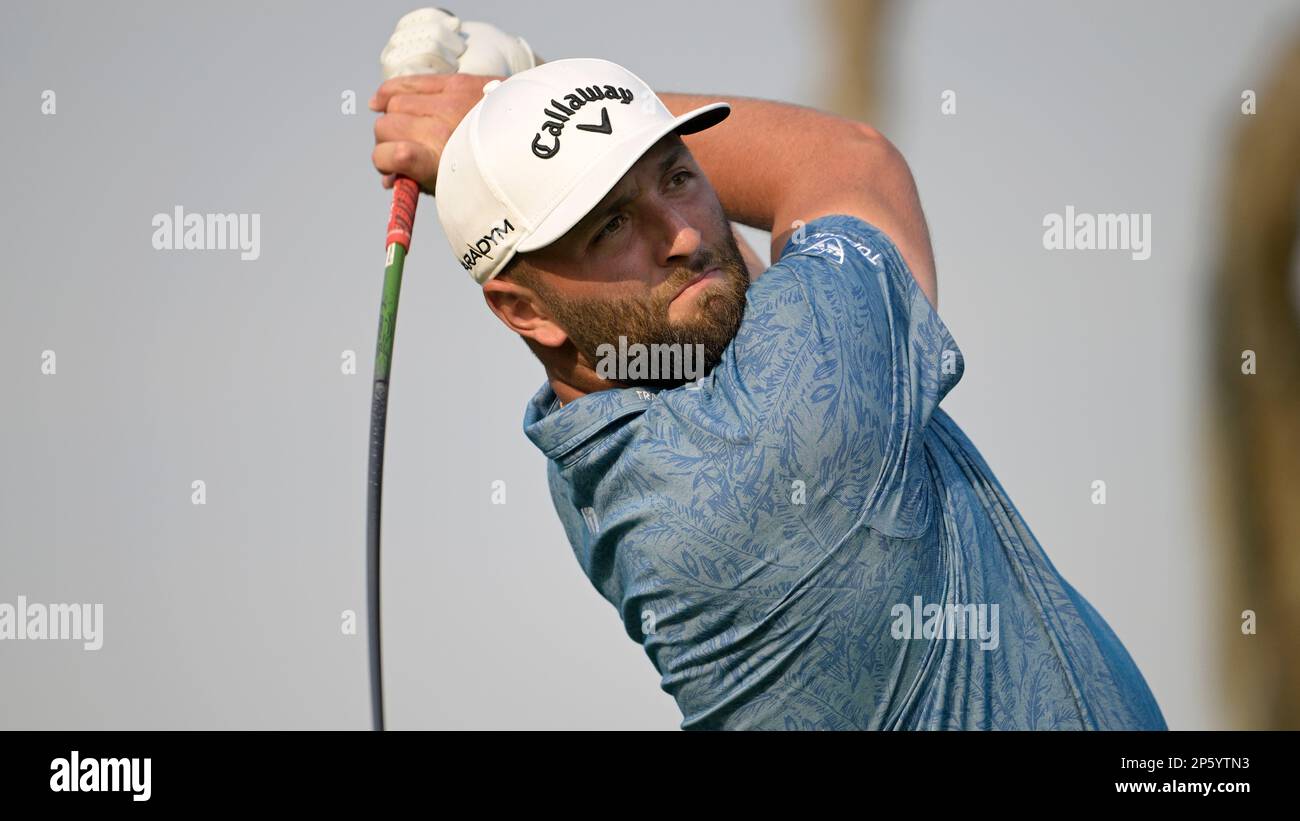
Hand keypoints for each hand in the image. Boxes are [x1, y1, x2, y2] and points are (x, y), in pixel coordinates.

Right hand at [369, 73, 505, 193]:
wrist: (537, 146)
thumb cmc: (494, 175)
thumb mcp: (456, 191)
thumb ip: (420, 182)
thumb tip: (389, 179)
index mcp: (440, 161)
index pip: (387, 156)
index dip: (384, 163)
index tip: (391, 170)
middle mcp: (441, 128)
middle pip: (386, 128)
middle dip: (386, 141)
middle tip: (400, 150)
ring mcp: (449, 102)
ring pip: (394, 103)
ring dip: (392, 118)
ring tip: (400, 128)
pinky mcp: (458, 83)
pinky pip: (410, 81)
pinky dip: (390, 91)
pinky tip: (380, 101)